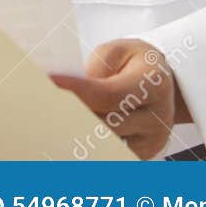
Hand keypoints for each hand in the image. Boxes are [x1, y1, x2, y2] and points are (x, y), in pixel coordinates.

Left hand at [50, 39, 190, 159]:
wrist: (167, 84)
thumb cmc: (136, 63)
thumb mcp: (119, 50)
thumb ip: (98, 67)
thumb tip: (71, 86)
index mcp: (154, 84)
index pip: (109, 94)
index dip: (77, 90)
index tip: (48, 82)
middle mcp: (157, 117)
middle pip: (104, 124)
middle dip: (70, 113)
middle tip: (38, 104)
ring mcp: (151, 141)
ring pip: (105, 144)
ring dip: (75, 133)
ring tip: (46, 121)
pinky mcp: (142, 155)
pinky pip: (110, 155)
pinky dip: (88, 147)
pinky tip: (64, 137)